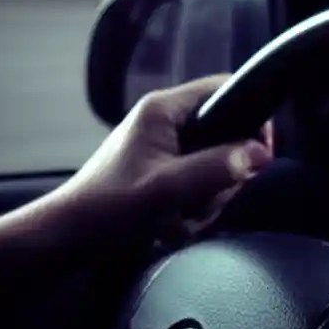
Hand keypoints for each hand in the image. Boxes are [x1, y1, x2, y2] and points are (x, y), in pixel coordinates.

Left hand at [57, 74, 271, 249]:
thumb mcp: (165, 189)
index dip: (252, 117)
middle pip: (228, 134)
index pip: (226, 89)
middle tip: (206, 198)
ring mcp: (166, 148)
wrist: (68, 239)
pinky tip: (176, 222)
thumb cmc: (107, 208)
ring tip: (182, 216)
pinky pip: (202, 183)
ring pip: (219, 164)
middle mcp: (167, 122)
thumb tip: (260, 154)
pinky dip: (197, 205)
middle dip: (226, 173)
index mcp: (164, 110)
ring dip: (210, 196)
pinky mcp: (164, 171)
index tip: (261, 154)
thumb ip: (215, 168)